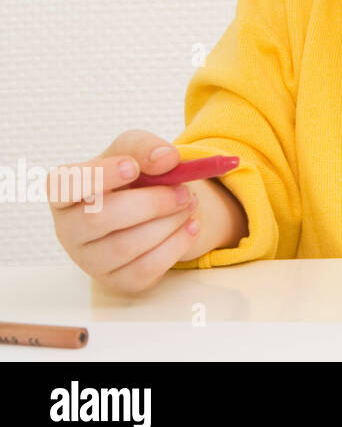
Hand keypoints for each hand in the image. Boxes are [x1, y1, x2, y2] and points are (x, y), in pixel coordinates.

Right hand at [47, 129, 200, 293]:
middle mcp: (69, 229)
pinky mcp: (116, 280)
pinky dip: (176, 245)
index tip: (133, 166)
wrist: (148, 209)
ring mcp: (89, 259)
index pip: (64, 186)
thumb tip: (167, 159)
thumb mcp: (133, 151)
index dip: (98, 176)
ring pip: (124, 247)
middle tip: (183, 190)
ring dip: (168, 223)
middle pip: (98, 219)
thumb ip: (144, 147)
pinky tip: (192, 225)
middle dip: (150, 203)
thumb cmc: (130, 177)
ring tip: (190, 203)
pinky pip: (144, 269)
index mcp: (64, 192)